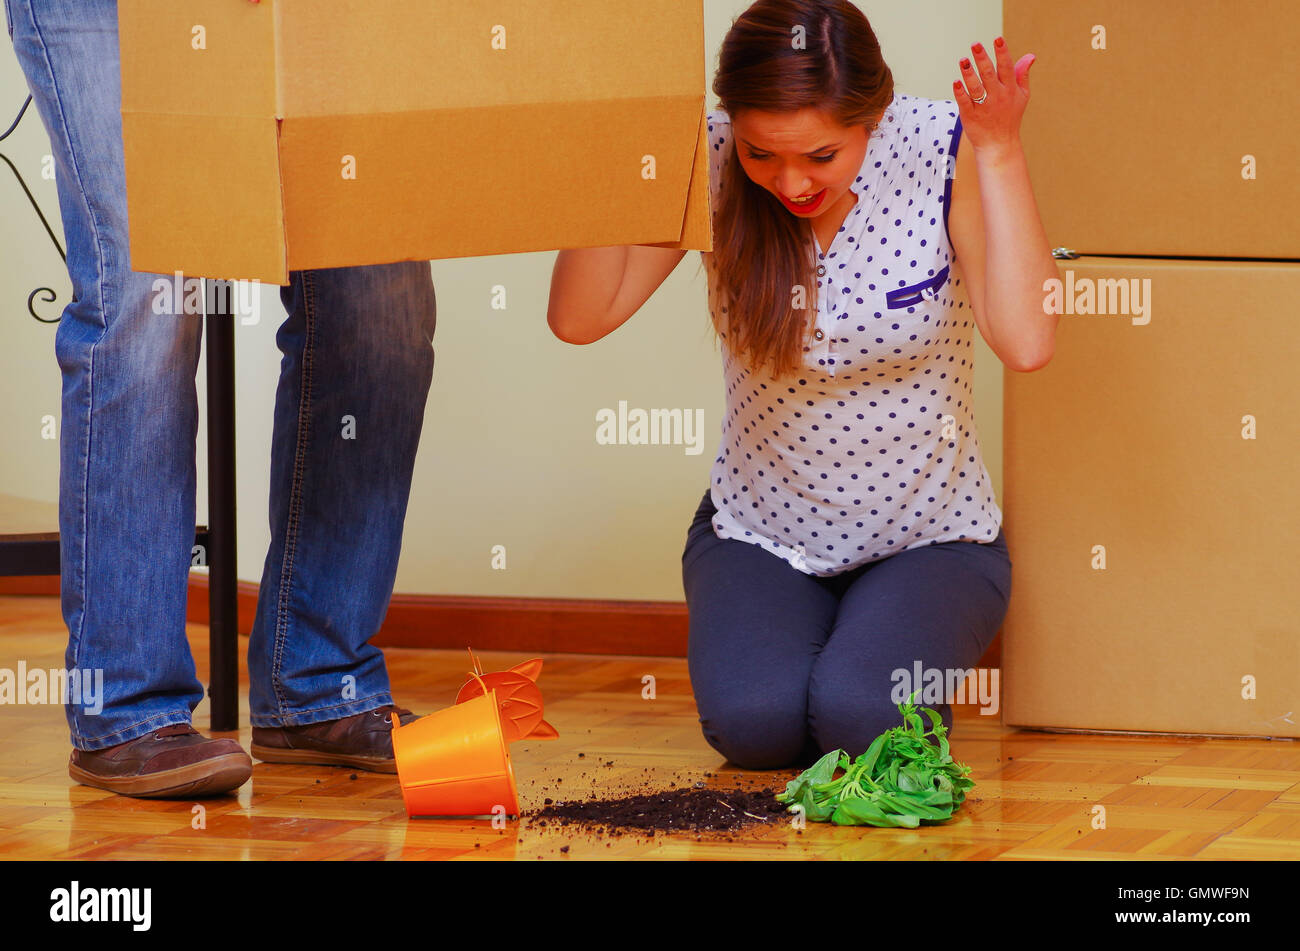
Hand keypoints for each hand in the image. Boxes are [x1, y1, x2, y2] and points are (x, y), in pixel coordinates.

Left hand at [953, 36, 1034, 157]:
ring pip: (976, 87)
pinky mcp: (970, 116)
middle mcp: (997, 96)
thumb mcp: (1022, 96)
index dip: (1002, 53)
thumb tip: (1030, 56)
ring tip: (963, 61)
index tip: (997, 39)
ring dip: (969, 74)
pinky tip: (956, 82)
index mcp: (1010, 89)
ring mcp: (983, 106)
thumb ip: (1022, 75)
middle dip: (982, 58)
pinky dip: (960, 93)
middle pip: (989, 74)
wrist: (999, 144)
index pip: (1007, 68)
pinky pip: (965, 102)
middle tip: (975, 44)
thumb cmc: (1010, 117)